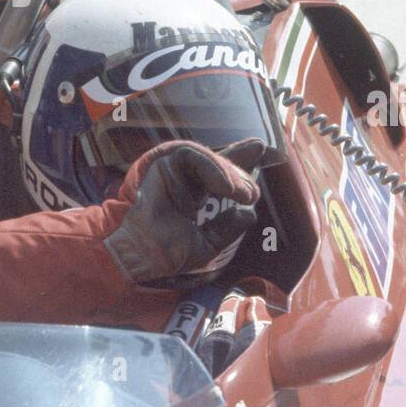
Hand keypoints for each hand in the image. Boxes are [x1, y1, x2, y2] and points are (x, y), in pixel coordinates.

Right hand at [104, 138, 265, 285]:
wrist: (143, 255)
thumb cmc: (168, 254)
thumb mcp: (208, 244)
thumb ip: (228, 228)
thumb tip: (249, 214)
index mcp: (194, 198)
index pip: (221, 177)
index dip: (241, 164)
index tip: (262, 151)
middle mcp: (186, 182)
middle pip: (219, 162)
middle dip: (241, 167)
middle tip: (251, 192)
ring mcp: (175, 173)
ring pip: (209, 158)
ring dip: (230, 173)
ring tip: (242, 194)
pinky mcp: (164, 164)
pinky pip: (193, 155)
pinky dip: (213, 167)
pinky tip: (226, 188)